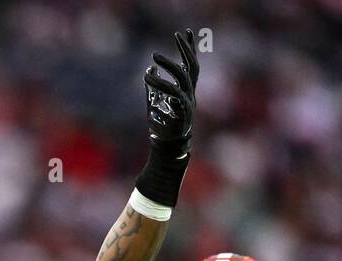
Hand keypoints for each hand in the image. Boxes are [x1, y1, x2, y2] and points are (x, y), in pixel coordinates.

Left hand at [144, 28, 198, 147]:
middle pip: (193, 66)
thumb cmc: (161, 126)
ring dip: (169, 64)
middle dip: (186, 49)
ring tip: (154, 57)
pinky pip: (174, 92)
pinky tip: (149, 76)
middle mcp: (191, 94)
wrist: (167, 148)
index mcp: (186, 91)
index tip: (186, 32)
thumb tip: (150, 68)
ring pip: (184, 76)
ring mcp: (189, 102)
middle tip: (176, 35)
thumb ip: (153, 85)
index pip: (191, 65)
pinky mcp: (183, 111)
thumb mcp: (154, 101)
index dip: (190, 48)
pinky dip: (162, 83)